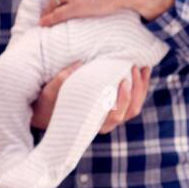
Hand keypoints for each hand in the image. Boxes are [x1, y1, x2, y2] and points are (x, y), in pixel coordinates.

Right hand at [30, 62, 151, 134]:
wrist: (45, 114)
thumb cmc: (49, 104)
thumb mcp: (50, 92)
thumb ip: (62, 79)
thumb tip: (79, 63)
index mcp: (92, 123)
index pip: (115, 114)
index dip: (124, 99)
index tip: (123, 80)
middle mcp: (105, 124)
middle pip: (130, 111)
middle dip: (137, 89)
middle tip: (133, 68)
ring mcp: (111, 118)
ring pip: (135, 107)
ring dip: (141, 88)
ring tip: (143, 68)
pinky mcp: (113, 110)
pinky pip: (132, 103)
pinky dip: (139, 89)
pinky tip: (140, 73)